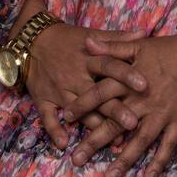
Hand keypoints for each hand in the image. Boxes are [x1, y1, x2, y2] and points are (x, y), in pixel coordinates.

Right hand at [22, 23, 150, 151]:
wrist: (32, 42)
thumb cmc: (67, 40)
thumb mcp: (91, 35)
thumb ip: (117, 39)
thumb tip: (143, 33)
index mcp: (89, 59)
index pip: (110, 66)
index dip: (126, 75)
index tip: (144, 85)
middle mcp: (75, 76)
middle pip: (98, 94)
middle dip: (115, 110)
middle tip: (133, 123)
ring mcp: (59, 90)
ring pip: (78, 110)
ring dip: (93, 125)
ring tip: (112, 142)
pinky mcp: (43, 100)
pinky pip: (48, 117)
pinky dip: (54, 130)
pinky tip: (64, 144)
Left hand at [66, 33, 176, 176]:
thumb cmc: (168, 48)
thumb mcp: (138, 45)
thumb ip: (112, 47)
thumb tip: (86, 43)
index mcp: (130, 81)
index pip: (100, 94)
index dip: (83, 105)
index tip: (66, 118)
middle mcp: (142, 100)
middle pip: (115, 124)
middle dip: (94, 142)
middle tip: (76, 159)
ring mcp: (161, 113)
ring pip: (139, 140)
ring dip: (124, 160)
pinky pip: (167, 145)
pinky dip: (158, 161)